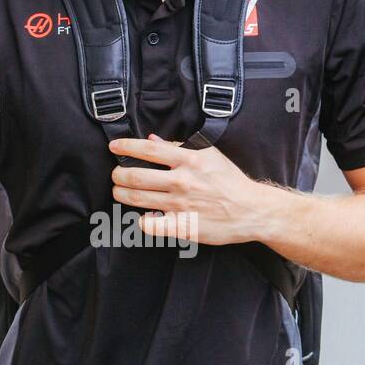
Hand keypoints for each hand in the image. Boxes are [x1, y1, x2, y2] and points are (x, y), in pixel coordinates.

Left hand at [109, 134, 262, 246]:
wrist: (250, 210)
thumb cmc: (230, 181)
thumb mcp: (208, 155)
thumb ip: (179, 146)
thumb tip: (152, 139)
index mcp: (189, 159)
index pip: (148, 149)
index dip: (126, 146)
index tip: (114, 147)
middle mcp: (182, 181)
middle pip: (137, 175)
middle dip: (119, 175)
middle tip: (116, 175)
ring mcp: (181, 204)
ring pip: (138, 199)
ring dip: (122, 194)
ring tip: (119, 192)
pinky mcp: (183, 225)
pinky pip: (151, 225)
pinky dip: (142, 221)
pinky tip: (142, 218)